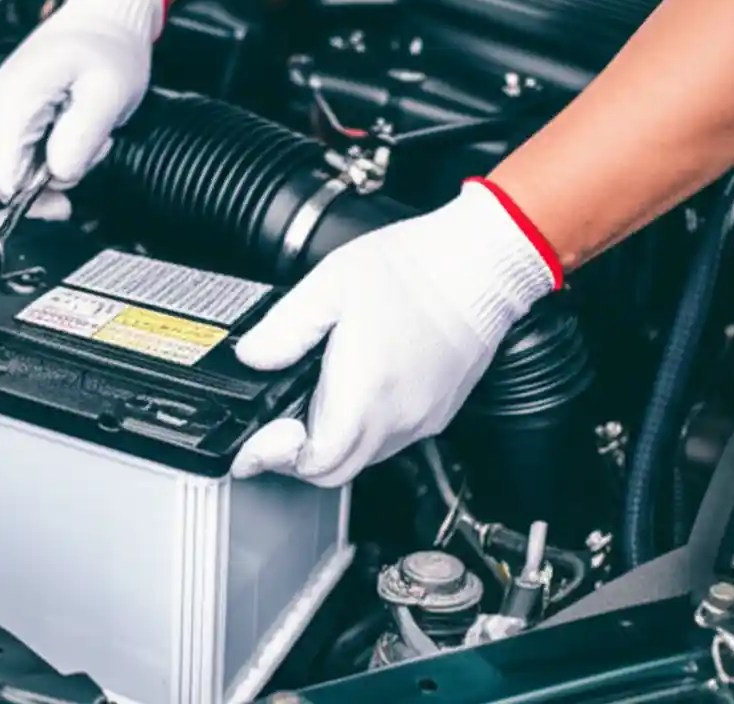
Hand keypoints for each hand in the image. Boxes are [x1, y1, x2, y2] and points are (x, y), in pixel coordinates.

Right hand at [0, 0, 163, 219]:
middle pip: (14, 180)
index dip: (37, 200)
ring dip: (61, 163)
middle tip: (92, 147)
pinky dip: (56, 152)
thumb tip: (58, 174)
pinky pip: (28, 156)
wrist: (102, 22)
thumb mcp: (109, 93)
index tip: (68, 201)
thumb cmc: (108, 50)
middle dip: (57, 177)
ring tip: (87, 131)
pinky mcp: (10, 117)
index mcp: (12, 105)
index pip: (5, 181)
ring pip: (24, 171)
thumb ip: (82, 136)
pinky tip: (74, 129)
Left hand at [231, 179, 561, 486]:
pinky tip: (352, 396)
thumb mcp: (329, 285)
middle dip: (295, 460)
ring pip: (363, 459)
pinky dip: (361, 431)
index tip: (250, 450)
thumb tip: (252, 357)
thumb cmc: (417, 267)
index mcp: (364, 392)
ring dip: (330, 445)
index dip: (272, 459)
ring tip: (309, 407)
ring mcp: (422, 418)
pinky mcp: (439, 411)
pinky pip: (391, 439)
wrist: (483, 262)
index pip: (312, 462)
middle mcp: (397, 416)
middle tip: (271, 433)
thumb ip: (283, 328)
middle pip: (335, 471)